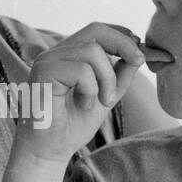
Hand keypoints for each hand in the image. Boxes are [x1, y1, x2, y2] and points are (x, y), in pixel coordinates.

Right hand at [16, 23, 145, 163]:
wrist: (50, 151)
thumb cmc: (73, 125)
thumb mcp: (107, 96)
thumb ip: (120, 75)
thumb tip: (138, 53)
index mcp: (69, 55)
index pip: (97, 30)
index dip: (122, 35)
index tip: (139, 54)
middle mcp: (56, 53)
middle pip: (95, 31)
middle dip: (123, 45)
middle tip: (137, 62)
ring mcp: (47, 61)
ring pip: (92, 52)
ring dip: (107, 79)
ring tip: (102, 101)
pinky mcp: (43, 73)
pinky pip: (81, 70)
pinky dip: (91, 89)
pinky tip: (84, 105)